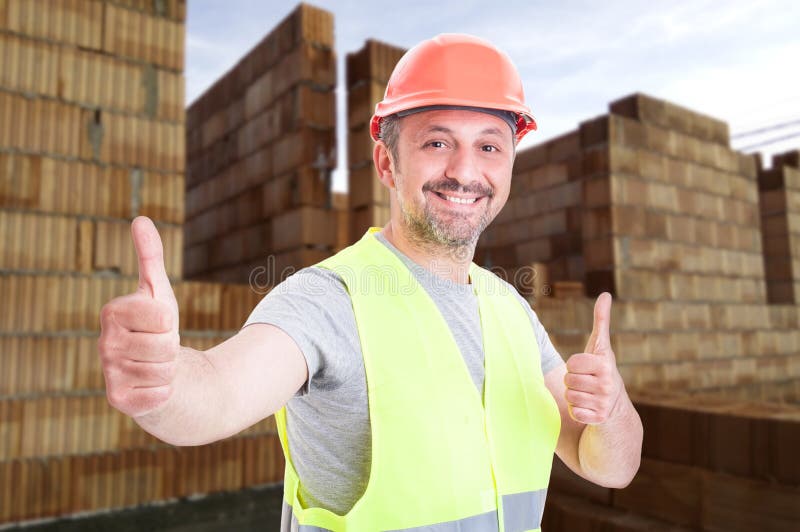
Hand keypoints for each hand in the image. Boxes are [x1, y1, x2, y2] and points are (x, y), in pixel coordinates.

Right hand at [98, 216, 180, 417]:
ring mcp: (109, 373)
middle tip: (160, 346)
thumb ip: (150, 257)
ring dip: (170, 368)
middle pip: (166, 345)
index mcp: (112, 312)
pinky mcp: (119, 400)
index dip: (169, 322)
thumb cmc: (158, 329)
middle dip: (172, 346)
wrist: (157, 373)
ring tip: (157, 364)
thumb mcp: (159, 292)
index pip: (162, 317)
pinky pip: (161, 393)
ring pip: (166, 369)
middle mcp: (104, 343)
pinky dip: (166, 390)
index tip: (159, 324)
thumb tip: (141, 219)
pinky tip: (154, 387)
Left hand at [563, 292, 622, 424]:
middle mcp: (607, 384)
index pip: (571, 363)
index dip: (574, 365)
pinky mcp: (598, 419)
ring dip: (574, 395)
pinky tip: (588, 407)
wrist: (615, 404)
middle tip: (586, 382)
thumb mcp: (600, 345)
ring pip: (569, 396)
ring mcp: (604, 403)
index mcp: (605, 365)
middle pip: (568, 380)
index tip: (586, 367)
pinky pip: (574, 412)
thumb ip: (601, 320)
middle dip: (573, 380)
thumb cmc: (601, 369)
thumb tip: (605, 294)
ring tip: (587, 394)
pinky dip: (577, 411)